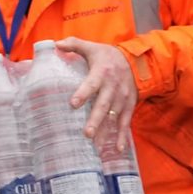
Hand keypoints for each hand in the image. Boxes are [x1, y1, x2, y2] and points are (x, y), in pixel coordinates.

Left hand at [56, 36, 136, 151]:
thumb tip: (55, 44)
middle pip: (104, 105)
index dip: (83, 93)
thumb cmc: (108, 56)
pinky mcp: (129, 106)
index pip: (92, 84)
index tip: (73, 103)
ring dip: (105, 131)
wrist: (137, 61)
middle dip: (95, 120)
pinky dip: (122, 136)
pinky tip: (118, 149)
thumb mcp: (92, 47)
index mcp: (102, 73)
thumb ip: (74, 44)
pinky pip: (126, 122)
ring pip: (113, 117)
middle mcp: (113, 87)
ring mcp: (122, 98)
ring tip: (96, 145)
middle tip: (86, 133)